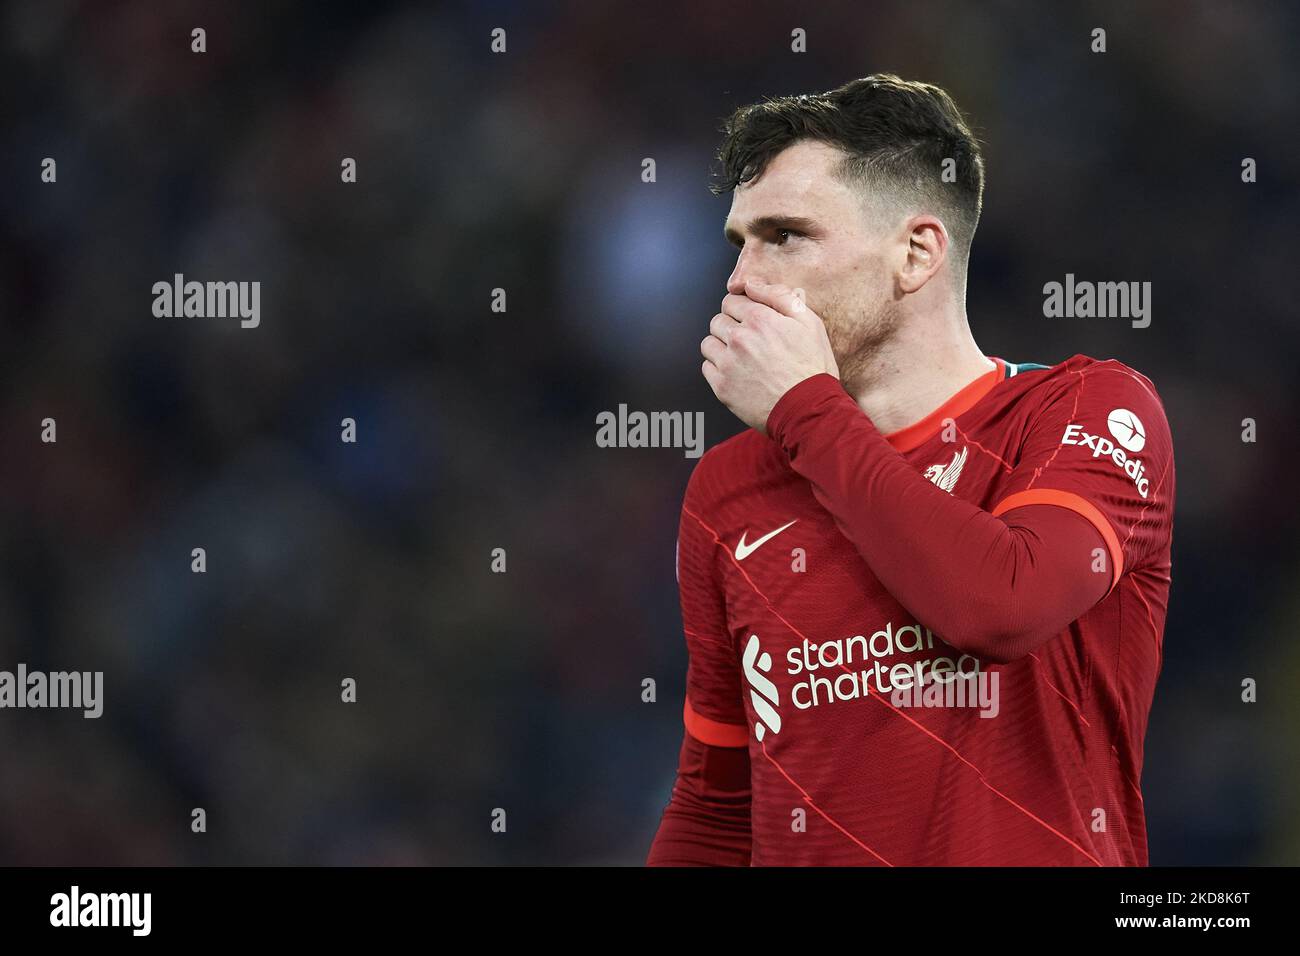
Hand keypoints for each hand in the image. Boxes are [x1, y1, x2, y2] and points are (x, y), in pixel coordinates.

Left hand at [700, 280, 839, 432]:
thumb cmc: (812, 368)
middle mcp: (740, 338)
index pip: (731, 300)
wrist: (808, 409)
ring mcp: (728, 363)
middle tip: (749, 341)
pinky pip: (706, 367)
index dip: (740, 308)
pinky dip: (717, 368)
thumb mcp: (809, 323)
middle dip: (730, 326)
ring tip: (741, 357)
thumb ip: (781, 297)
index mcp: (760, 319)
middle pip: (718, 320)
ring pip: (709, 343)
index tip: (748, 319)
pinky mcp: (722, 386)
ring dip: (721, 346)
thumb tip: (755, 285)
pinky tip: (737, 373)